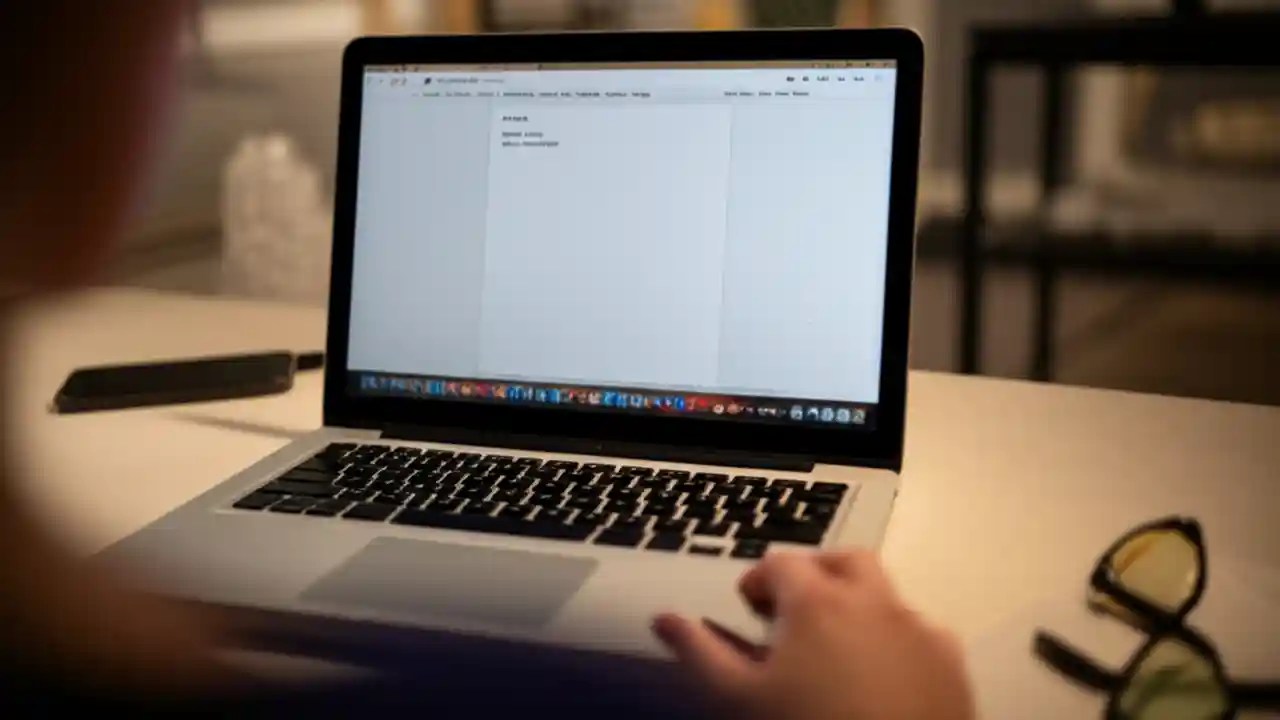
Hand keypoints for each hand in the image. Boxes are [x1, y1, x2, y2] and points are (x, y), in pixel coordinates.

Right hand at [652, 551, 973, 719]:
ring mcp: (919, 629)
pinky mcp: (952, 662)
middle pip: (842, 560)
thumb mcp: (739, 699)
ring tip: (834, 647)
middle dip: (815, 574)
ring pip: (885, 593)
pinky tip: (881, 674)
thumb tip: (665, 619)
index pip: (780, 562)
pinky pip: (921, 631)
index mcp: (818, 601)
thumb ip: (700, 652)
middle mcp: (874, 601)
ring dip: (857, 604)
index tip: (749, 608)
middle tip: (792, 611)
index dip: (758, 581)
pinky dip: (896, 638)